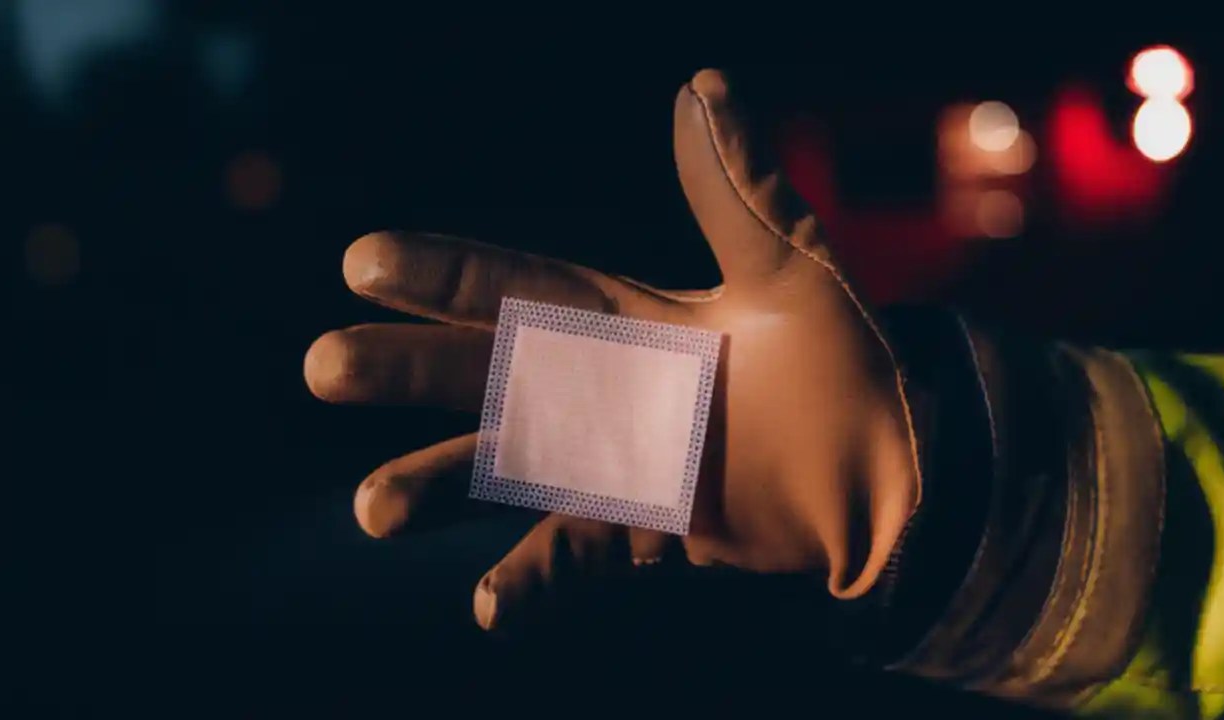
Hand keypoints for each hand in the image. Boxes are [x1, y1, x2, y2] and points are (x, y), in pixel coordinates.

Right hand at [304, 69, 920, 631]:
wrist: (900, 465)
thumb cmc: (850, 361)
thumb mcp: (791, 267)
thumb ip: (735, 189)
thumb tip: (698, 82)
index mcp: (630, 321)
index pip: (521, 290)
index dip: (447, 276)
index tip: (362, 261)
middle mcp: (608, 389)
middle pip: (491, 378)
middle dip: (409, 372)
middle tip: (323, 368)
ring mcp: (621, 463)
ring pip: (511, 469)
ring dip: (441, 485)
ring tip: (371, 510)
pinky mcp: (647, 529)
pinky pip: (579, 557)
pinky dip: (534, 582)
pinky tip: (485, 609)